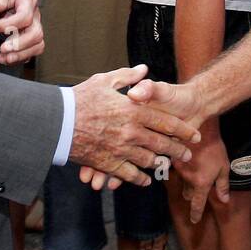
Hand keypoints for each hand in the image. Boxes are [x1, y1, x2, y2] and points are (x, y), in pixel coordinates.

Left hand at [0, 0, 43, 64]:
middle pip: (36, 33)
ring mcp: (35, 28)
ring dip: (20, 55)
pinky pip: (32, 52)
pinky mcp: (31, 38)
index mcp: (28, 1)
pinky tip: (5, 59)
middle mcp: (35, 16)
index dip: (8, 25)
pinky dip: (19, 58)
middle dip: (19, 44)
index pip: (24, 16)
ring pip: (37, 45)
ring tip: (3, 58)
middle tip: (2, 49)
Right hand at [70, 65, 200, 189]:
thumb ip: (127, 76)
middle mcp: (131, 131)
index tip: (194, 135)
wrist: (56, 122)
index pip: (166, 122)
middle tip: (186, 155)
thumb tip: (143, 69)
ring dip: (160, 164)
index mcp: (133, 111)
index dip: (183, 130)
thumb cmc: (79, 99)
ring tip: (167, 166)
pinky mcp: (108, 163)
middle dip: (177, 150)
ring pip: (148, 161)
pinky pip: (129, 175)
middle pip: (161, 144)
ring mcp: (120, 150)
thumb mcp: (104, 81)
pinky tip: (146, 180)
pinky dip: (140, 179)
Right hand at [175, 134, 230, 223]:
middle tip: (197, 185)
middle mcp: (188, 179)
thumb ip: (223, 185)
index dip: (195, 214)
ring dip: (186, 180)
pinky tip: (187, 162)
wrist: (201, 128)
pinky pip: (175, 170)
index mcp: (201, 183)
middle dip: (191, 193)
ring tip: (194, 170)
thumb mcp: (224, 167)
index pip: (197, 204)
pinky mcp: (171, 160)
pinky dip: (180, 169)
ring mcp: (178, 170)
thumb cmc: (215, 147)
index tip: (194, 221)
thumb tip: (224, 200)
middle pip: (187, 194)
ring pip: (181, 182)